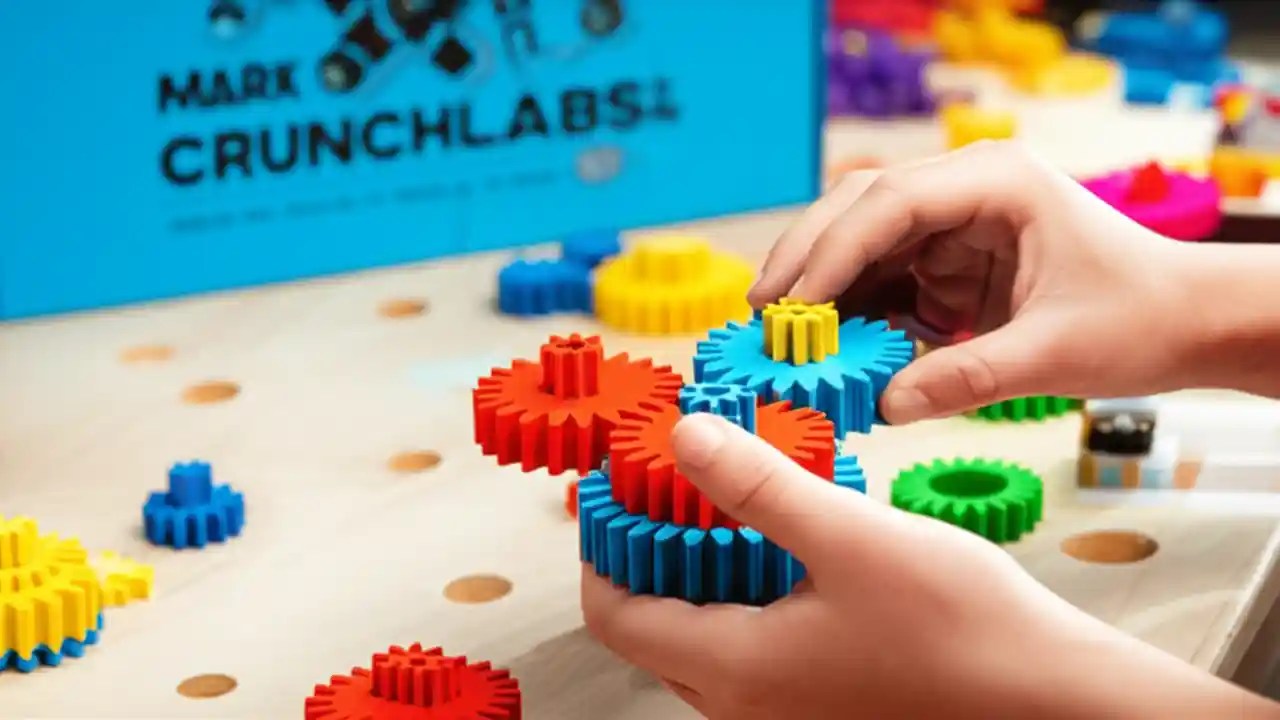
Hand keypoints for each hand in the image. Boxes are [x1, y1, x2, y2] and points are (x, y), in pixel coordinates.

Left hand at [581, 414, 1274, 719]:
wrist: (1055, 700)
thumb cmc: (965, 627)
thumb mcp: (851, 536)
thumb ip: (759, 485)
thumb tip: (685, 436)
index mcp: (737, 669)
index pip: (615, 615)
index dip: (600, 550)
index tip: (613, 494)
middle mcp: (748, 707)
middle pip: (654, 630)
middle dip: (647, 558)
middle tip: (668, 491)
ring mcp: (786, 717)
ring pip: (704, 643)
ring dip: (699, 576)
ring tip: (726, 509)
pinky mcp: (823, 709)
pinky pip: (751, 656)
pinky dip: (744, 601)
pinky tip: (788, 551)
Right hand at [749, 140, 1202, 423]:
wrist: (1184, 320)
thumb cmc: (1137, 318)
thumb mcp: (1053, 353)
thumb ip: (966, 378)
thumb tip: (885, 407)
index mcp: (998, 181)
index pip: (892, 201)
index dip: (833, 250)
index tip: (793, 304)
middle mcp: (967, 189)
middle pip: (861, 207)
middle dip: (808, 258)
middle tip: (761, 313)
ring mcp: (956, 221)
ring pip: (863, 240)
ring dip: (822, 285)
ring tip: (779, 334)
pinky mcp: (951, 258)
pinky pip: (886, 275)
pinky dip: (854, 309)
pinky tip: (827, 343)